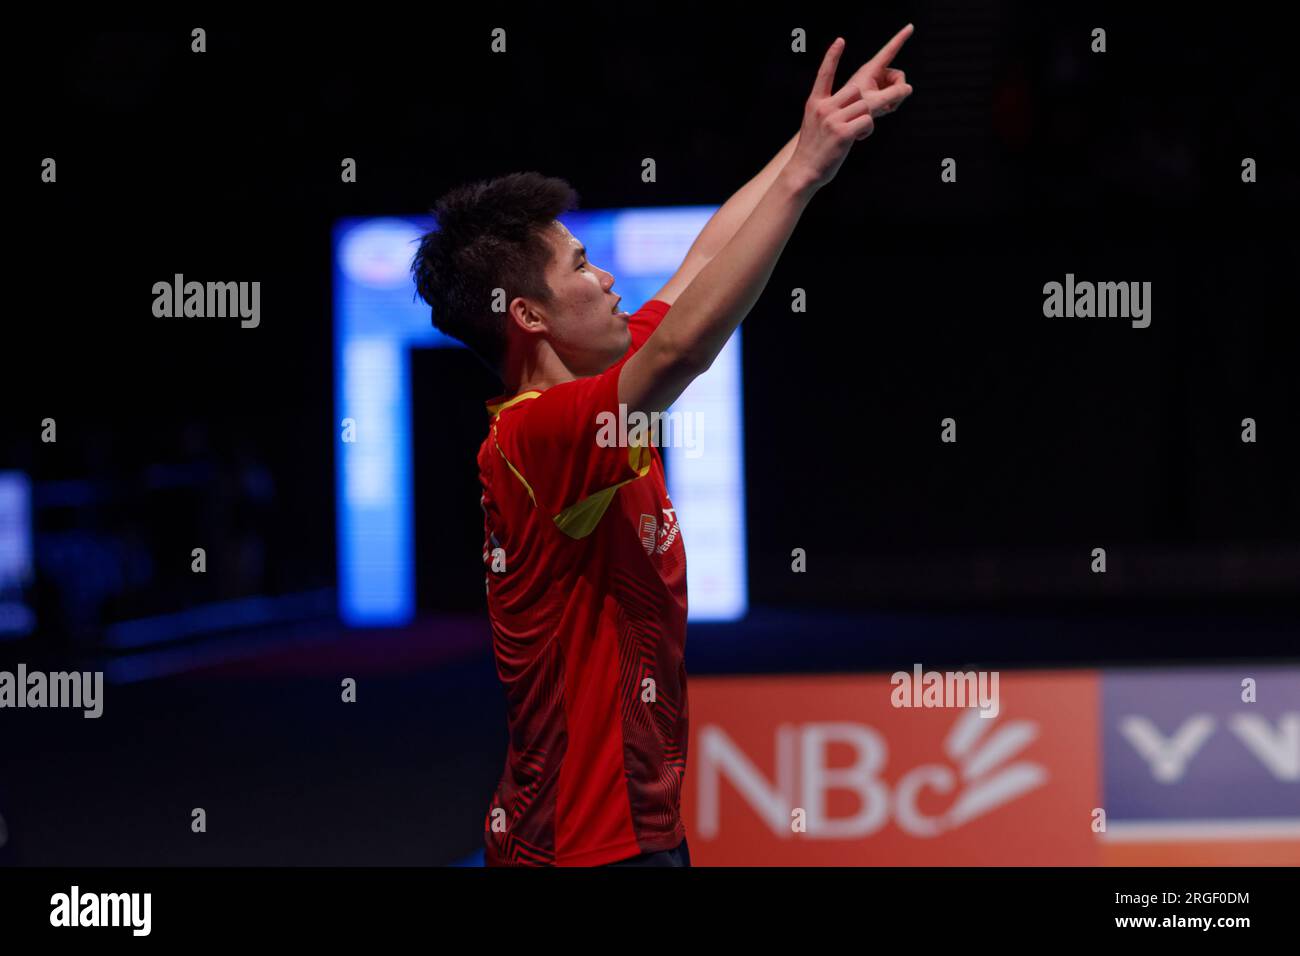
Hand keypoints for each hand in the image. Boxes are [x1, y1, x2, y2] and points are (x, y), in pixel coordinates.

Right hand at [787, 31, 914, 192]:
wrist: (803, 171)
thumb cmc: (813, 150)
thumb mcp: (815, 123)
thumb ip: (830, 109)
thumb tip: (853, 103)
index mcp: (815, 103)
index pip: (825, 75)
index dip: (832, 57)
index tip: (840, 41)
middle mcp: (823, 108)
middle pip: (856, 91)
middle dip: (865, 102)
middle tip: (866, 114)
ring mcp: (832, 120)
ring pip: (865, 107)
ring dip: (866, 120)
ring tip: (855, 133)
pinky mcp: (843, 133)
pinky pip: (867, 122)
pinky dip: (867, 131)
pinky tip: (856, 139)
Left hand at [845, 23, 914, 115]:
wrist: (841, 123)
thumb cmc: (852, 111)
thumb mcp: (875, 102)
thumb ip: (894, 94)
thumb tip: (908, 88)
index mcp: (871, 69)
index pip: (890, 50)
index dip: (901, 38)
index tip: (910, 26)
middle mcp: (874, 73)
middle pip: (898, 77)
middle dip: (897, 91)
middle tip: (888, 105)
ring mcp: (876, 84)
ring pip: (896, 89)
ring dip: (893, 101)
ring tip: (879, 110)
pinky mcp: (876, 93)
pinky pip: (891, 96)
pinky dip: (888, 105)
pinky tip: (878, 112)